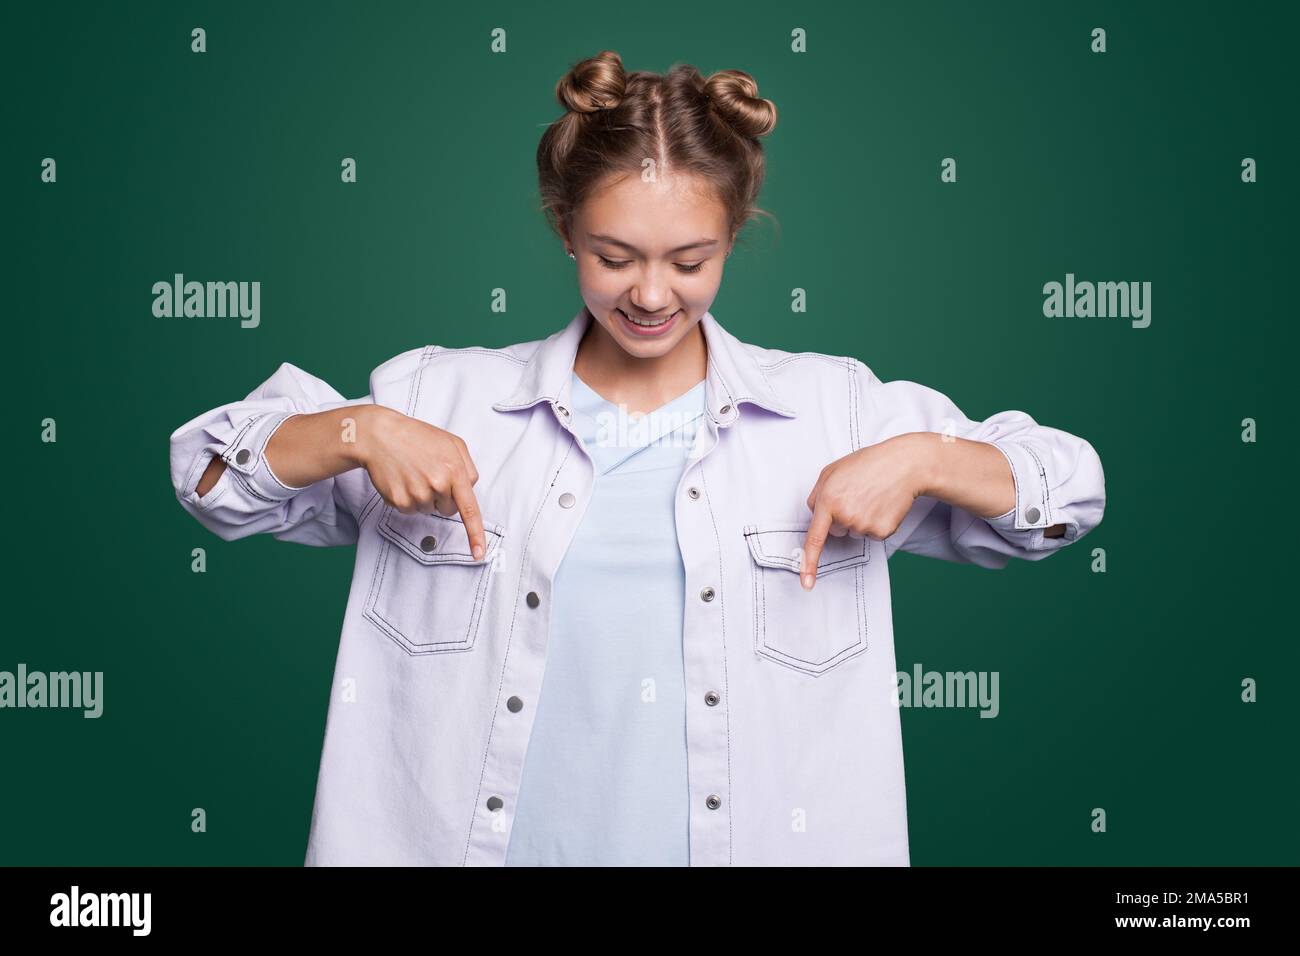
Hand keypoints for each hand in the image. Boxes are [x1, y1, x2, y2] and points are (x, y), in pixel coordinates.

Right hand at [357, 407, 486, 558]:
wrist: (379, 436)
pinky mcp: (399, 501)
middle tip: (429, 474)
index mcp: (454, 470)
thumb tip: (470, 490)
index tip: (479, 554)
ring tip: (414, 473)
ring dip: (424, 497)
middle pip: (449, 510)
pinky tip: (402, 479)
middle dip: (443, 498)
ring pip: (429, 510)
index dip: (475, 534)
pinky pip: (411, 510)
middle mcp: (437, 485)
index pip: (469, 509)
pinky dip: (408, 498)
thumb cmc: (417, 437)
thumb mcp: (452, 443)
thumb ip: (468, 468)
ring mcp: (417, 494)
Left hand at [800, 434, 930, 589]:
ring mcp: (864, 525)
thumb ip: (816, 495)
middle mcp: (845, 516)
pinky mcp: (882, 531)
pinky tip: (883, 504)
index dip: (809, 564)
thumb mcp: (832, 472)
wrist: (904, 465)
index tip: (806, 584)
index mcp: (828, 500)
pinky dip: (876, 522)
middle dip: (842, 517)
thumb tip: (814, 516)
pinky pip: (872, 535)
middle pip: (836, 531)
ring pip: (854, 532)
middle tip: (857, 495)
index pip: (814, 538)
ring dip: (860, 518)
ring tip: (871, 495)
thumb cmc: (867, 465)